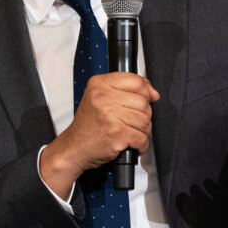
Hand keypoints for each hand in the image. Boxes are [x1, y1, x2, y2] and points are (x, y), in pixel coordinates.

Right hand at [40, 72, 158, 196]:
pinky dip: (141, 144)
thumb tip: (153, 93)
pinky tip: (132, 144)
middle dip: (143, 114)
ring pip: (145, 120)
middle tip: (130, 121)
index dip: (145, 91)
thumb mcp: (99, 98)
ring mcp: (110, 115)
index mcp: (99, 84)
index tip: (146, 99)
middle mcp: (103, 97)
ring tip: (130, 133)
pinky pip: (143, 137)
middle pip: (143, 102)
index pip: (136, 80)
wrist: (74, 147)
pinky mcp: (117, 133)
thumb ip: (125, 90)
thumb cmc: (88, 125)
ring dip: (143, 131)